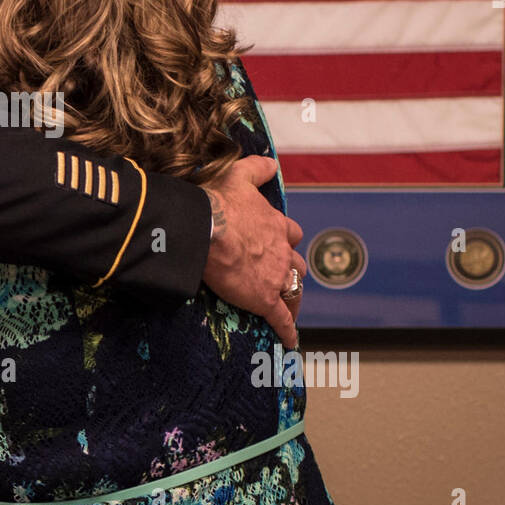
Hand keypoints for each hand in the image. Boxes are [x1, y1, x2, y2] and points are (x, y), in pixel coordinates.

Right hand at [200, 156, 305, 349]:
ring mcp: (275, 276)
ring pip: (293, 290)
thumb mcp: (240, 176)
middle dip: (291, 270)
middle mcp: (282, 251)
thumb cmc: (221, 202)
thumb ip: (258, 168)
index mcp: (276, 225)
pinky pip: (282, 318)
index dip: (286, 240)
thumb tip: (272, 163)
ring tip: (286, 307)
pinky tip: (291, 341)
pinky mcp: (265, 299)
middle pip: (296, 264)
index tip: (280, 243)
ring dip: (291, 297)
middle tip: (282, 278)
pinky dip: (288, 330)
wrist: (209, 229)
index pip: (290, 233)